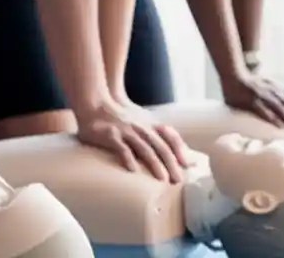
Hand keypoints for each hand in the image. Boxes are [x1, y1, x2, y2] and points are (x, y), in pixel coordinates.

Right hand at [75, 98, 191, 182]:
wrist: (95, 102)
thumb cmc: (119, 115)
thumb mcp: (141, 119)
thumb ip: (154, 132)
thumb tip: (170, 150)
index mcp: (150, 124)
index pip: (171, 137)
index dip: (181, 151)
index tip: (188, 166)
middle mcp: (141, 127)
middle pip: (161, 147)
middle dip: (171, 164)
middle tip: (177, 180)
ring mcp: (127, 131)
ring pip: (145, 149)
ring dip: (155, 164)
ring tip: (162, 179)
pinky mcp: (111, 135)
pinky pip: (122, 148)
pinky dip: (128, 159)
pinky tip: (132, 170)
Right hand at [222, 71, 283, 129]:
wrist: (232, 73)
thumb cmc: (248, 82)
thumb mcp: (266, 85)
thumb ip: (276, 94)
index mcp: (278, 88)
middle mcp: (273, 90)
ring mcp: (262, 94)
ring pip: (279, 107)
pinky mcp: (251, 99)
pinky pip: (263, 109)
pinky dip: (271, 117)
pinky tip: (278, 126)